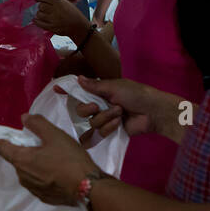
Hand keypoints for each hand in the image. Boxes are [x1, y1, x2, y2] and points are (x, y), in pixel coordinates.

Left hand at [0, 114, 102, 206]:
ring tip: (53, 158)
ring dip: (35, 164)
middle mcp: (22, 177)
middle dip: (25, 150)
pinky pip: (38, 182)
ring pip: (28, 171)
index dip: (5, 139)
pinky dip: (44, 175)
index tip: (16, 135)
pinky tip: (58, 172)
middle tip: (44, 144)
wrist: (88, 188)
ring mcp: (33, 189)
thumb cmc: (70, 159)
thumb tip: (24, 118)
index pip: (1, 148)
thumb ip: (37, 124)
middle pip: (17, 159)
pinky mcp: (44, 197)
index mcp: (21, 160)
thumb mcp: (55, 135)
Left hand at [32, 0, 91, 42]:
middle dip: (40, 6)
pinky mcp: (52, 27)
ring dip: (39, 13)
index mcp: (60, 2)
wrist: (78, 26)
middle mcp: (56, 10)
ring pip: (39, 14)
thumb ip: (55, 0)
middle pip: (41, 6)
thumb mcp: (66, 3)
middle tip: (42, 8)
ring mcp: (53, 19)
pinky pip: (40, 23)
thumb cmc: (72, 13)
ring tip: (41, 14)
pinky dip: (36, 21)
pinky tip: (36, 19)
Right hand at [64, 76, 188, 142]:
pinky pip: (100, 132)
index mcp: (101, 92)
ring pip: (91, 122)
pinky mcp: (110, 132)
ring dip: (105, 117)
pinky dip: (109, 127)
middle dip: (88, 109)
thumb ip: (94, 85)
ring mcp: (105, 119)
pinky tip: (119, 124)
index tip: (56, 90)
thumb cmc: (136, 94)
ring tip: (119, 113)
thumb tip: (78, 78)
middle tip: (97, 106)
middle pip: (80, 111)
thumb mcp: (115, 87)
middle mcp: (100, 106)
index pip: (80, 92)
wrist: (153, 112)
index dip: (68, 91)